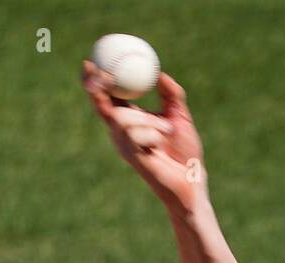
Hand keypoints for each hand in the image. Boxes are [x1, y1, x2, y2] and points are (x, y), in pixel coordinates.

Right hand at [81, 60, 206, 211]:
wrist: (192, 180)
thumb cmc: (186, 151)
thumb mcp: (180, 116)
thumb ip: (171, 94)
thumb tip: (160, 73)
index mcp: (131, 121)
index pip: (109, 97)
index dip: (97, 80)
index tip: (92, 61)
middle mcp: (122, 133)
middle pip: (102, 106)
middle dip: (96, 88)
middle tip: (101, 74)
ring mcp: (123, 145)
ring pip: (122, 119)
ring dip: (149, 121)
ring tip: (168, 133)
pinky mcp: (129, 156)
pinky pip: (135, 134)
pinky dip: (153, 134)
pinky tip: (161, 145)